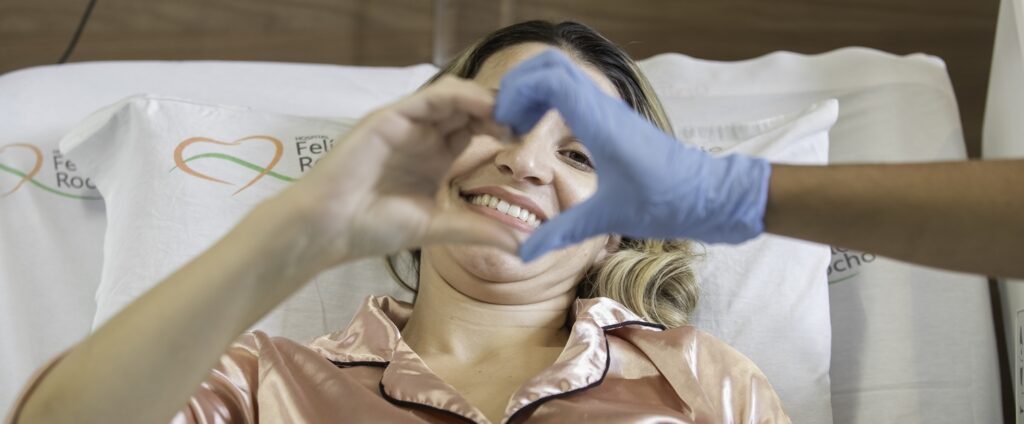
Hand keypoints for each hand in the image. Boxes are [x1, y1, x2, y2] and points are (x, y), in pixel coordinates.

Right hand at [290, 76, 519, 266]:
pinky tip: (485, 108)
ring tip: (512, 113)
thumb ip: (477, 230)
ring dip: (486, 101)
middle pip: (470, 109)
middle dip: (503, 110)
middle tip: (531, 120)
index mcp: (435, 157)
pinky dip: (461, 97)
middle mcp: (423, 136)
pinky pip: (432, 97)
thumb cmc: (371, 228)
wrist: (328, 230)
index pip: (477, 129)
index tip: (532, 140)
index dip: (505, 129)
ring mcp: (406, 124)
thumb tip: (522, 245)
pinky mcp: (390, 117)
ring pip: (454, 97)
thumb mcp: (437, 228)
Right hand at [494, 50, 771, 260]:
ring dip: (535, 92)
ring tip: (521, 128)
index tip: (504, 123)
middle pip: (551, 65)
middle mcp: (604, 107)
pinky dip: (551, 101)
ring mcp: (612, 109)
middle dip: (520, 84)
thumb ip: (561, 233)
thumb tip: (523, 254)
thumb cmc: (664, 203)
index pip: (550, 76)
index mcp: (599, 122)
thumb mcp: (606, 219)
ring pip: (563, 74)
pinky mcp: (617, 119)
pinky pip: (576, 92)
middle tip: (507, 121)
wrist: (710, 196)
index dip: (517, 90)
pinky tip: (547, 135)